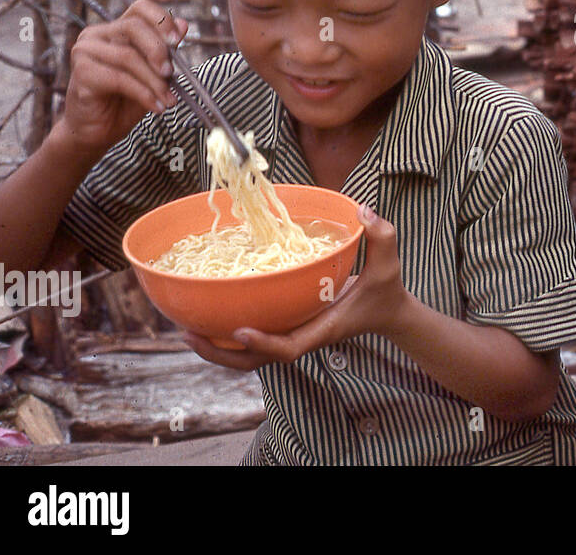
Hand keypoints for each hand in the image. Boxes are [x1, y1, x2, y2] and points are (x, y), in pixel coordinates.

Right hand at [57, 0, 187, 154]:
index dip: (161, 20)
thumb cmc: (125, 101)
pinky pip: (120, 78)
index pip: (140, 7)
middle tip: (171, 75)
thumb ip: (166, 51)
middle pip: (133, 27)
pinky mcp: (81, 73)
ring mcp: (85, 51)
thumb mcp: (153, 74)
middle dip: (159, 51)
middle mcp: (96, 35)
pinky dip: (144, 94)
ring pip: (128, 56)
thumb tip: (185, 24)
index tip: (177, 41)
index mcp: (115, 29)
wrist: (97, 132)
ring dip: (155, 81)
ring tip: (168, 100)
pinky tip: (156, 107)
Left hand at [185, 206, 414, 370]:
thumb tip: (362, 212)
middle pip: (255, 362)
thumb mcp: (389, 264)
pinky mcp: (288, 329)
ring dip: (216, 349)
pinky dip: (227, 336)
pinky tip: (208, 314)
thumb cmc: (385, 291)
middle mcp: (302, 337)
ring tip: (186, 328)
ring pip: (248, 357)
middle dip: (220, 355)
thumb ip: (381, 237)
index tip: (240, 330)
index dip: (263, 344)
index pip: (289, 348)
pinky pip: (252, 341)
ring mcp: (293, 335)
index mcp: (323, 329)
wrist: (387, 314)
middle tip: (189, 334)